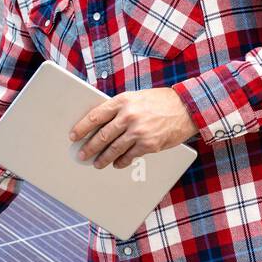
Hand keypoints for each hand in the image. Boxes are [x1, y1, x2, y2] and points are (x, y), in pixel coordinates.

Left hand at [67, 87, 196, 168]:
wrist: (188, 107)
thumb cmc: (161, 101)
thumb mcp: (136, 97)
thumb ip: (119, 108)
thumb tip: (100, 123)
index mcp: (123, 101)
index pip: (95, 116)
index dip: (82, 128)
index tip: (74, 136)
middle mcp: (129, 116)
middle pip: (102, 135)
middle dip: (89, 147)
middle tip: (82, 154)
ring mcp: (138, 131)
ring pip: (114, 149)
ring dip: (103, 158)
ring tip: (96, 163)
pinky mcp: (149, 144)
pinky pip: (129, 156)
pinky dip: (121, 162)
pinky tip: (116, 164)